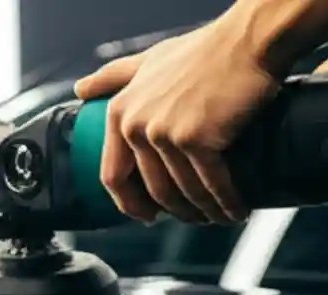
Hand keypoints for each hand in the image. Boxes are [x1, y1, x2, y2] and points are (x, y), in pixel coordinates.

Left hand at [74, 19, 276, 225]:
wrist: (247, 41)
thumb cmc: (203, 50)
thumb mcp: (148, 60)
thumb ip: (114, 76)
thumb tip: (80, 89)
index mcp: (119, 112)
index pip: (112, 175)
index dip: (130, 203)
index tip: (147, 215)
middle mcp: (135, 124)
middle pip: (151, 189)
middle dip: (174, 212)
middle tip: (192, 219)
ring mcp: (164, 133)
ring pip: (181, 192)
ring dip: (202, 212)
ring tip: (217, 218)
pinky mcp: (197, 140)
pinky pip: (211, 185)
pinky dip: (226, 203)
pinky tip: (236, 211)